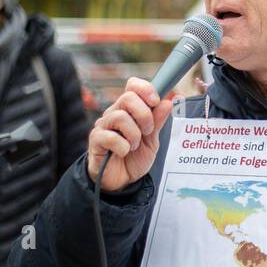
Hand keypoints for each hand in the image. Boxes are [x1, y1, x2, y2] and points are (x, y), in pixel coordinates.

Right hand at [86, 78, 173, 192]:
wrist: (122, 182)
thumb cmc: (134, 158)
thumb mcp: (152, 140)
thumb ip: (159, 121)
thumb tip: (171, 100)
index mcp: (129, 110)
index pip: (132, 85)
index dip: (145, 89)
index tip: (156, 101)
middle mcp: (114, 113)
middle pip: (128, 97)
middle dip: (144, 115)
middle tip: (148, 131)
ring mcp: (103, 126)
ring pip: (120, 116)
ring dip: (134, 134)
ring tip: (135, 146)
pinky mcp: (96, 141)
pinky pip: (110, 136)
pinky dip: (123, 146)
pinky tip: (124, 152)